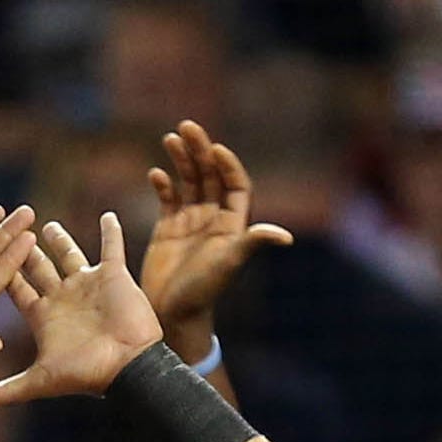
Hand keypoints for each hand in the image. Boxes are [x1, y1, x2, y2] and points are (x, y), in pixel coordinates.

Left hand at [0, 214, 167, 410]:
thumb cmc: (88, 374)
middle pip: (38, 267)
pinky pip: (112, 248)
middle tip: (10, 229)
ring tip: (46, 224)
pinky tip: (108, 216)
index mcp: (44, 316)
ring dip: (59, 239)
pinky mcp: (114, 276)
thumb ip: (7, 390)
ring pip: (68, 255)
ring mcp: (88, 285)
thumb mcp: (41, 381)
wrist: (130, 368)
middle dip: (24, 250)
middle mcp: (63, 298)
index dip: (4, 273)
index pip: (17, 289)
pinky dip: (111, 232)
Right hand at [140, 122, 291, 358]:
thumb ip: (252, 243)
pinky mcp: (168, 228)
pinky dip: (162, 184)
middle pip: (210, 175)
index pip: (234, 185)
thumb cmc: (204, 291)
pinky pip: (167, 198)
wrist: (174, 314)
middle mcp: (213, 219)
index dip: (228, 165)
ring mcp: (190, 222)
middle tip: (187, 127)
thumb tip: (285, 237)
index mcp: (232, 225)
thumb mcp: (229, 263)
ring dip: (181, 159)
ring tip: (170, 139)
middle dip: (200, 150)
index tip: (216, 149)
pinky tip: (156, 174)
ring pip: (188, 181)